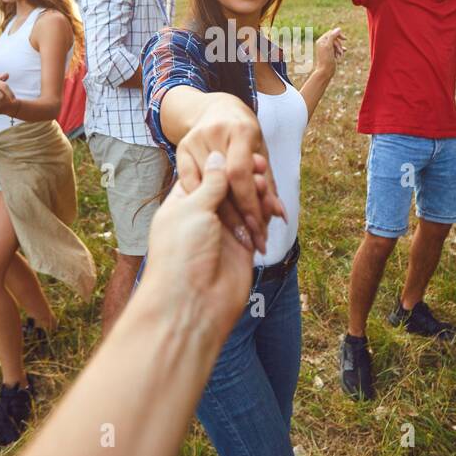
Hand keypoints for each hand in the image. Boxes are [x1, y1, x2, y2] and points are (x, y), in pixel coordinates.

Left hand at [141, 151, 254, 341]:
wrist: (193, 303)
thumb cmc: (182, 254)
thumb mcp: (192, 209)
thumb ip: (211, 184)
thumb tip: (217, 157)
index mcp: (182, 204)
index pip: (206, 175)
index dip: (225, 164)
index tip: (243, 153)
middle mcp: (203, 217)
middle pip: (229, 188)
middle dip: (245, 178)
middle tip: (261, 167)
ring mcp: (223, 233)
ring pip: (245, 205)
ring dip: (257, 196)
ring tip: (267, 189)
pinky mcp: (242, 248)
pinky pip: (257, 226)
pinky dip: (265, 216)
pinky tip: (273, 208)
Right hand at [174, 94, 285, 255]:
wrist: (216, 109)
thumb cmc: (244, 134)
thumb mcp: (261, 151)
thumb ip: (268, 183)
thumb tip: (280, 215)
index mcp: (240, 130)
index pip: (241, 173)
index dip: (249, 203)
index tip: (258, 229)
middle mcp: (214, 133)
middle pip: (222, 183)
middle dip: (238, 217)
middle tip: (251, 242)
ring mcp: (193, 141)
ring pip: (204, 187)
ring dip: (221, 216)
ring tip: (237, 239)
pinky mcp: (180, 149)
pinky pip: (188, 184)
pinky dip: (201, 203)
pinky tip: (213, 220)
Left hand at [313, 27, 344, 76]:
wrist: (325, 71)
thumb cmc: (326, 59)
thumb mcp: (329, 46)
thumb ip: (333, 36)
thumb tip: (338, 28)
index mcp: (321, 41)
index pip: (331, 33)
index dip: (338, 35)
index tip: (344, 39)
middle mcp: (323, 44)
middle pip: (335, 39)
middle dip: (339, 44)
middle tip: (339, 51)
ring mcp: (327, 49)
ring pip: (337, 44)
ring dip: (340, 49)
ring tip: (339, 56)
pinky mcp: (331, 54)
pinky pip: (338, 49)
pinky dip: (340, 52)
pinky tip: (341, 55)